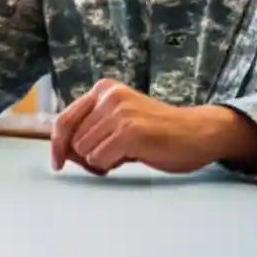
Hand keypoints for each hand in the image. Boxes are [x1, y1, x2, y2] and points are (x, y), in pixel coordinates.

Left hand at [50, 79, 256, 175]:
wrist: (199, 133)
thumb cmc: (159, 133)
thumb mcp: (120, 121)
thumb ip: (92, 129)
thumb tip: (62, 153)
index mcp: (103, 90)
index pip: (64, 120)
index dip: (57, 145)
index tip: (58, 163)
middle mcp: (108, 96)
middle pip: (73, 140)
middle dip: (86, 157)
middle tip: (113, 158)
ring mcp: (119, 112)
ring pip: (85, 152)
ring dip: (101, 162)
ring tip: (126, 154)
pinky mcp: (130, 131)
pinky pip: (100, 160)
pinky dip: (111, 166)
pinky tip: (133, 158)